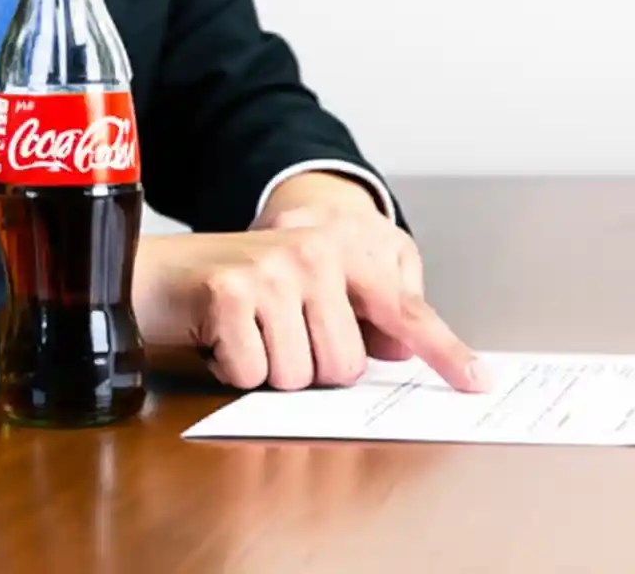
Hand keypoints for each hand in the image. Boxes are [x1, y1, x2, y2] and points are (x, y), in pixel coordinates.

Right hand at [132, 174, 486, 391]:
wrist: (156, 267)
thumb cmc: (239, 285)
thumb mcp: (308, 288)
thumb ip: (361, 314)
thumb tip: (400, 349)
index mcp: (347, 252)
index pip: (406, 311)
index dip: (445, 352)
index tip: (478, 383)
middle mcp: (317, 254)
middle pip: (346, 367)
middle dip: (309, 370)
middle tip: (276, 337)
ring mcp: (273, 269)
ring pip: (301, 376)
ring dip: (269, 370)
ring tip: (247, 333)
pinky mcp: (229, 291)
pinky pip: (253, 374)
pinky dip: (234, 369)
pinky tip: (220, 337)